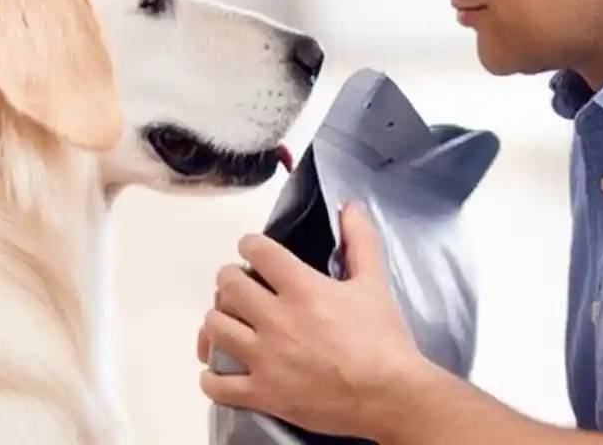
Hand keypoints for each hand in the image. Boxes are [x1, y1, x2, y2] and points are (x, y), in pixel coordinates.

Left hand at [197, 202, 430, 438]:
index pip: (258, 251)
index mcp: (302, 288)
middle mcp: (276, 319)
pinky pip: (216, 385)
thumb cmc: (383, 339)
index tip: (252, 250)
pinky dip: (212, 377)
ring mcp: (266, 358)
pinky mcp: (262, 393)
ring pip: (215, 328)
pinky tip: (220, 371)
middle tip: (239, 286)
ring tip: (230, 323)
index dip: (250, 245)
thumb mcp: (374, 284)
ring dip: (218, 321)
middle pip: (228, 285)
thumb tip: (350, 207)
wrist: (390, 396)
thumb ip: (360, 242)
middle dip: (229, 280)